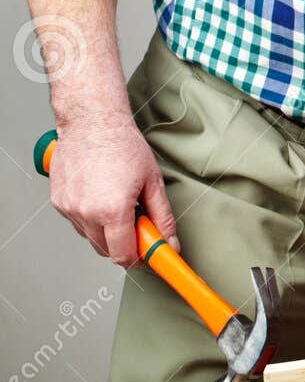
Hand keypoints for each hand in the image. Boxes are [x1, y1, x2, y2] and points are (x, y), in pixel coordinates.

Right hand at [49, 114, 179, 267]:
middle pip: (106, 251)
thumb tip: (169, 241)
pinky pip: (77, 223)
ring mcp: (69, 209)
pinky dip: (91, 218)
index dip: (138, 258)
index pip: (123, 255)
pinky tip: (101, 195)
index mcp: (112, 210)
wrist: (92, 122)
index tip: (148, 255)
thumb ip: (162, 217)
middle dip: (125, 243)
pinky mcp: (58, 203)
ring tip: (118, 201)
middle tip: (138, 222)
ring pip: (91, 238)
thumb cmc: (122, 145)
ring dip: (107, 230)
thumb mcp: (152, 182)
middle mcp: (86, 213)